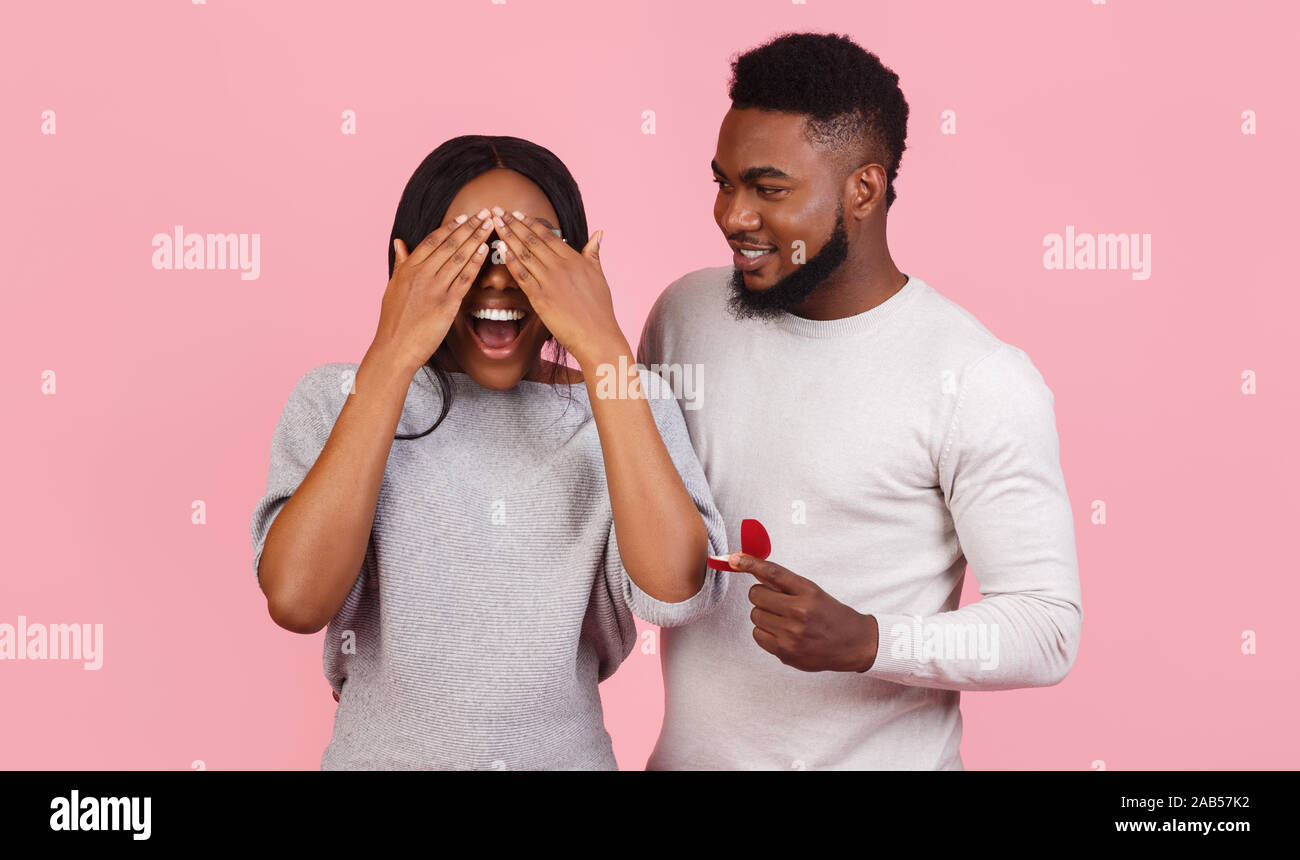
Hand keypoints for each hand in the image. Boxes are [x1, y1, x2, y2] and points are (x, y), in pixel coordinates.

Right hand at [372, 210, 494, 373]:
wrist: (394, 348)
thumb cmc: (394, 321)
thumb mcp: (392, 287)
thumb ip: (401, 263)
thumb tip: (399, 242)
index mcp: (408, 269)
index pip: (433, 241)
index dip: (451, 227)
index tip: (465, 217)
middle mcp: (421, 274)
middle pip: (449, 244)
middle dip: (469, 227)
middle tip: (485, 214)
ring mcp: (434, 289)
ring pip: (459, 257)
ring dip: (476, 239)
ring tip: (490, 226)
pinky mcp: (446, 305)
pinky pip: (464, 279)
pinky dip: (476, 262)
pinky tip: (486, 250)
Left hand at [490, 208, 621, 367]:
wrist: (597, 336)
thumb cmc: (600, 310)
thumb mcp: (599, 275)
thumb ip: (594, 253)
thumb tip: (599, 233)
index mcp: (575, 259)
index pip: (547, 236)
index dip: (529, 223)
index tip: (515, 213)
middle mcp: (561, 266)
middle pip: (531, 240)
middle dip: (512, 223)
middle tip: (496, 210)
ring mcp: (550, 281)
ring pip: (524, 253)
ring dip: (507, 236)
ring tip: (493, 223)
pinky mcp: (540, 297)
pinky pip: (521, 275)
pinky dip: (510, 260)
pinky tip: (499, 248)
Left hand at [729, 554, 879, 672]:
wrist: (852, 643)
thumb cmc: (829, 614)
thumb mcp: (812, 591)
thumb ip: (783, 581)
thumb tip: (751, 566)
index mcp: (808, 592)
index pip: (773, 573)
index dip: (750, 563)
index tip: (734, 559)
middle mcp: (799, 613)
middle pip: (756, 595)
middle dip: (762, 596)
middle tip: (778, 602)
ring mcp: (791, 635)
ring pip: (755, 615)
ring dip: (764, 615)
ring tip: (784, 620)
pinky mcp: (785, 653)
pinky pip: (757, 635)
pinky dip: (765, 632)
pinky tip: (782, 633)